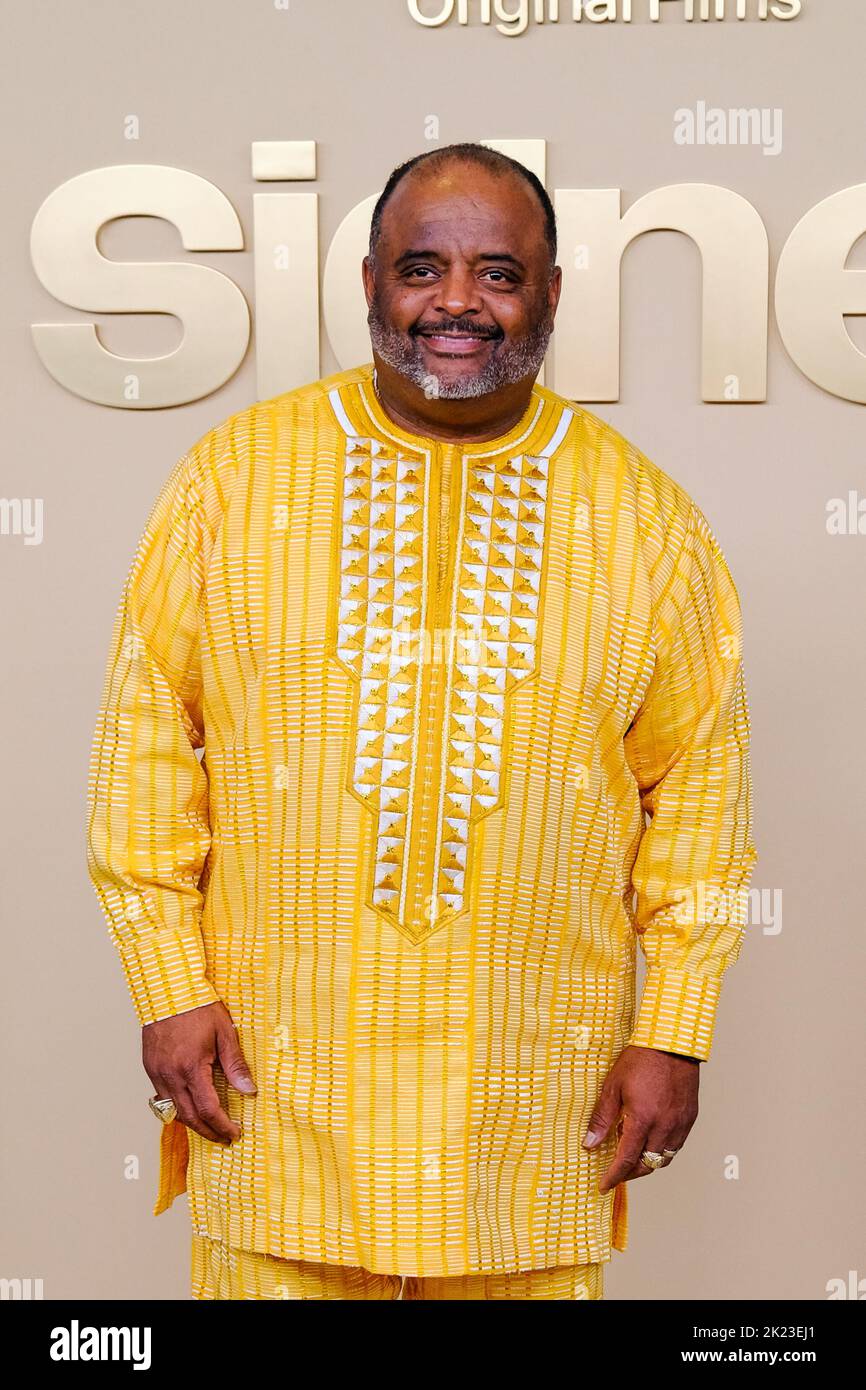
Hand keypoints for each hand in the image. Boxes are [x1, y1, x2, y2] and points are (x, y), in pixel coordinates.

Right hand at [143, 1000, 256, 1144]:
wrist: (168, 989)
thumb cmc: (198, 1007)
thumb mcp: (225, 1033)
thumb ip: (236, 1065)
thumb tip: (249, 1090)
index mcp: (191, 1067)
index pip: (208, 1109)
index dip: (223, 1125)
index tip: (234, 1133)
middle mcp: (170, 1075)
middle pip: (189, 1117)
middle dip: (208, 1132)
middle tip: (224, 1137)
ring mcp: (157, 1072)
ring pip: (173, 1111)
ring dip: (192, 1123)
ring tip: (209, 1127)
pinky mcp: (150, 1067)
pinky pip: (162, 1098)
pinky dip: (177, 1108)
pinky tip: (190, 1107)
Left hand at [582, 1045, 698, 1193]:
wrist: (672, 1043)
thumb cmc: (641, 1060)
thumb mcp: (613, 1086)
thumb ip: (602, 1118)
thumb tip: (590, 1143)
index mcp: (643, 1119)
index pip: (627, 1160)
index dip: (614, 1176)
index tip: (604, 1185)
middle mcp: (664, 1126)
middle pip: (647, 1165)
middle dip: (630, 1173)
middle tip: (616, 1173)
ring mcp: (680, 1123)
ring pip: (664, 1158)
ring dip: (647, 1163)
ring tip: (632, 1156)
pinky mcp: (690, 1118)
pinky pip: (676, 1145)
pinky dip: (662, 1150)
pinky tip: (651, 1141)